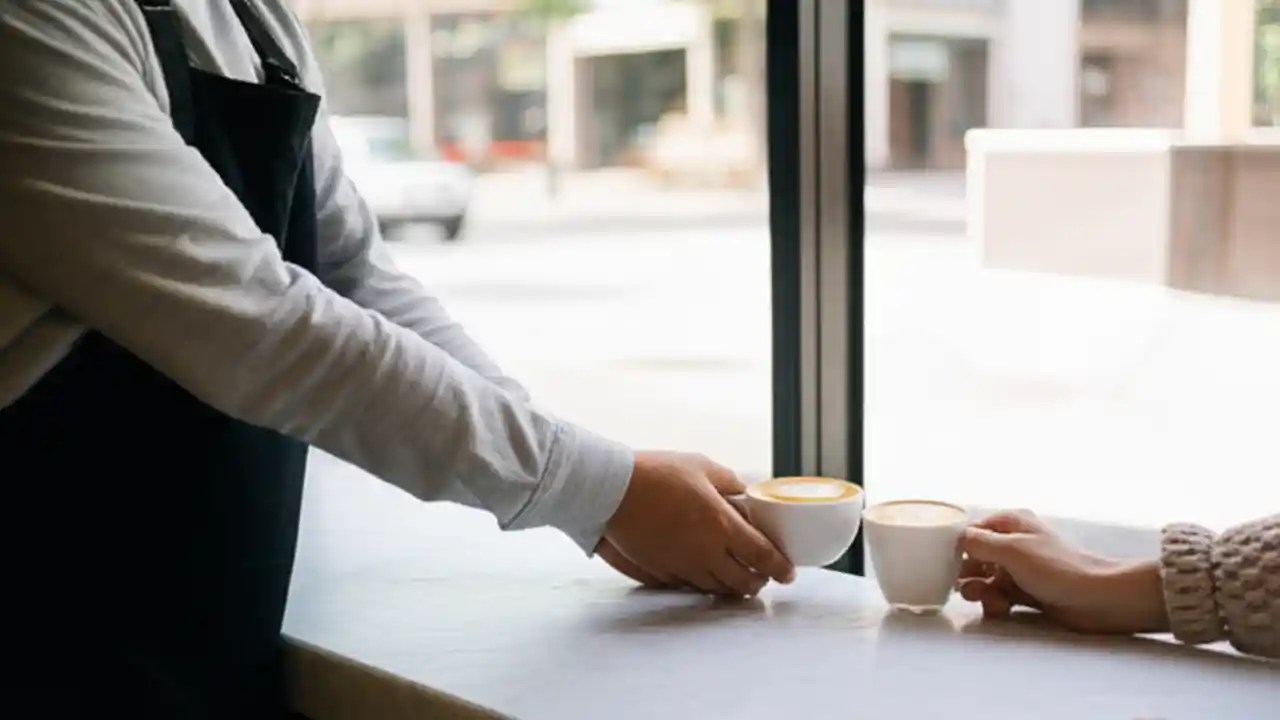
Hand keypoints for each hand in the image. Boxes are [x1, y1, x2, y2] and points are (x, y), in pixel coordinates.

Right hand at [602, 451, 795, 595]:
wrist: (611, 492)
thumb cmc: (656, 474)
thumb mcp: (701, 466)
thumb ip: (729, 482)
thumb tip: (743, 493)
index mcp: (721, 525)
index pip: (762, 556)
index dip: (780, 568)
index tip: (788, 573)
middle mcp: (706, 553)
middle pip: (743, 582)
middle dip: (758, 582)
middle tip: (763, 577)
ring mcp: (682, 566)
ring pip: (718, 589)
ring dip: (733, 587)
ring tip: (737, 578)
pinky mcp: (662, 572)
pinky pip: (691, 586)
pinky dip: (704, 584)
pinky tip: (704, 573)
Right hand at [958, 510, 1167, 634]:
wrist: (1098, 598)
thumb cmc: (1056, 568)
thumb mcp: (1012, 549)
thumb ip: (979, 543)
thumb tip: (958, 539)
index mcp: (1011, 523)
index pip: (972, 530)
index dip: (958, 547)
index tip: (947, 564)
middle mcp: (1015, 543)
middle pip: (976, 557)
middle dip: (968, 574)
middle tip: (968, 588)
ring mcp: (1022, 569)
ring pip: (987, 579)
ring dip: (981, 591)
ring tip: (988, 600)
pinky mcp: (1029, 593)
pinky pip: (1001, 596)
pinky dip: (996, 604)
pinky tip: (1001, 609)